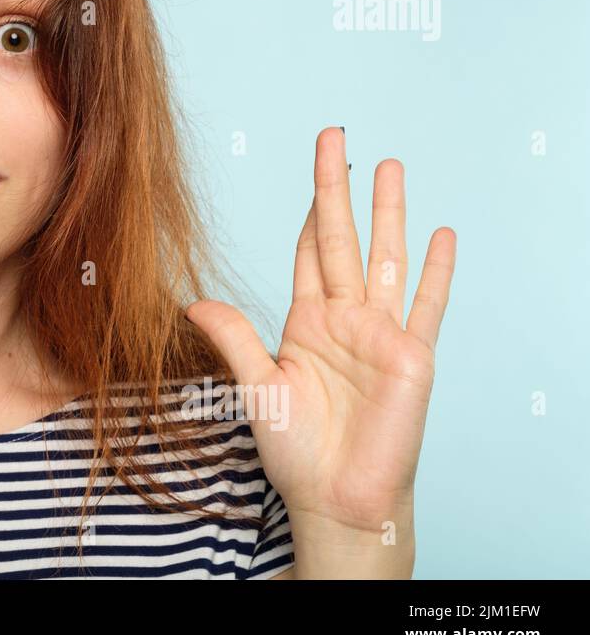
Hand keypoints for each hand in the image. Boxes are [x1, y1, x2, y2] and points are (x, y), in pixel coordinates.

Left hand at [185, 127, 455, 534]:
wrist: (336, 498)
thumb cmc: (296, 450)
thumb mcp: (255, 388)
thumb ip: (233, 340)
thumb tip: (192, 302)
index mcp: (306, 321)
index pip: (307, 250)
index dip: (308, 209)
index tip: (310, 168)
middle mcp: (344, 318)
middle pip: (341, 237)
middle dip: (337, 188)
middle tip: (335, 136)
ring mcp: (381, 333)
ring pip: (384, 258)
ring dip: (388, 213)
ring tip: (390, 166)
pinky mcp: (411, 356)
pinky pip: (426, 305)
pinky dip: (437, 271)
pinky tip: (442, 234)